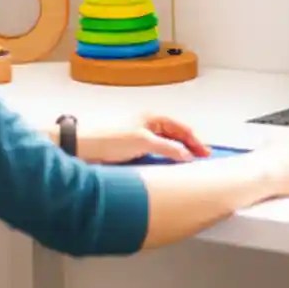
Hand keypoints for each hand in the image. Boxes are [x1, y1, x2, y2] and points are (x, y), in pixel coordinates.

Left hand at [72, 114, 210, 164]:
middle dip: (190, 147)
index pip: (181, 128)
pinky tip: (170, 169)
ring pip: (167, 147)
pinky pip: (156, 156)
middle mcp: (148, 126)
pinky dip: (166, 162)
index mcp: (152, 118)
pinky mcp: (133, 152)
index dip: (195, 141)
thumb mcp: (144, 142)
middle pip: (176, 136)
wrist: (83, 150)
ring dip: (178, 155)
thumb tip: (186, 155)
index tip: (205, 154)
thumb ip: (168, 148)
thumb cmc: (109, 139)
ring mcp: (141, 139)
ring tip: (188, 166)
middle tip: (201, 160)